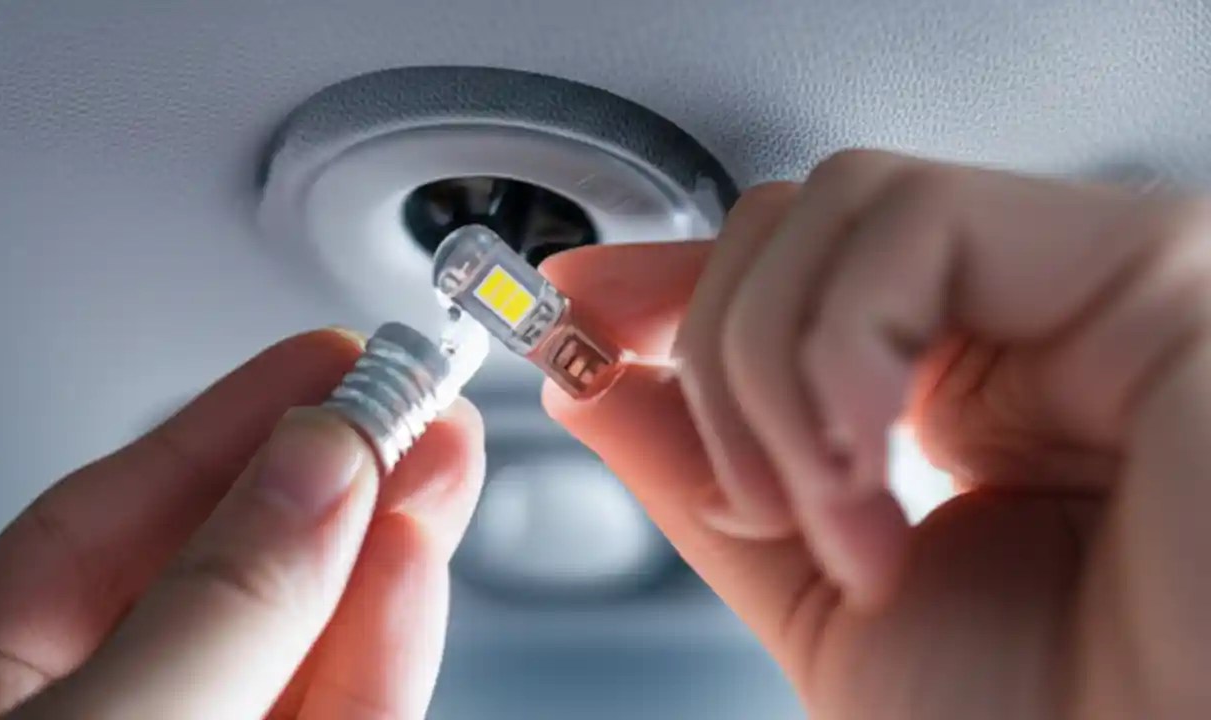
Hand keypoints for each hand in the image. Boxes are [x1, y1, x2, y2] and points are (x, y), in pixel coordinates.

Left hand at [0, 329, 484, 718]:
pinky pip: (342, 715)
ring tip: (435, 455)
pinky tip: (417, 561)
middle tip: (412, 390)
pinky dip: (390, 643)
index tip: (329, 355)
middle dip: (330, 473)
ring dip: (381, 545)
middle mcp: (99, 714)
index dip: (228, 424)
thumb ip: (210, 608)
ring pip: (301, 646)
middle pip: (227, 574)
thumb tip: (317, 466)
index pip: (108, 521)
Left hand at [543, 151, 1210, 719]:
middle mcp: (1034, 319)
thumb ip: (705, 472)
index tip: (576, 309)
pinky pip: (915, 223)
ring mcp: (1090, 281)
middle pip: (801, 224)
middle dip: (720, 361)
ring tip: (833, 518)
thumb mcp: (816, 595)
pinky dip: (836, 351)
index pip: (802, 269)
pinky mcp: (1148, 261)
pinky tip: (869, 467)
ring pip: (842, 206)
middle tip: (760, 506)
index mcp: (971, 389)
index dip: (674, 277)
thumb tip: (596, 376)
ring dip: (775, 375)